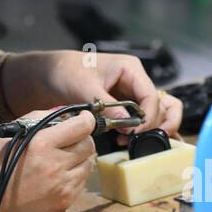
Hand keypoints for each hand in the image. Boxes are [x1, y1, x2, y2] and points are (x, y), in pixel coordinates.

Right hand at [0, 112, 96, 211]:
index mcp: (41, 144)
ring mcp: (62, 186)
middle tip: (71, 138)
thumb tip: (60, 113)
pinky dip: (76, 175)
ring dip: (81, 158)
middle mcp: (56, 164)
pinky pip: (82, 182)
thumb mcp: (8, 135)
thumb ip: (37, 119)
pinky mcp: (64, 202)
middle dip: (83, 138)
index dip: (86, 119)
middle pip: (89, 145)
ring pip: (89, 164)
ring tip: (64, 158)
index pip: (82, 127)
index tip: (83, 118)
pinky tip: (59, 175)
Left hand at [4, 50, 183, 142]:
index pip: (151, 95)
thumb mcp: (85, 88)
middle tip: (137, 140)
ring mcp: (132, 93)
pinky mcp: (125, 105)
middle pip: (160, 105)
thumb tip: (128, 124)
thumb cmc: (67, 72)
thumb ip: (107, 105)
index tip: (135, 134)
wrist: (51, 74)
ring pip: (157, 111)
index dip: (148, 117)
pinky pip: (142, 117)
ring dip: (152, 127)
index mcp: (131, 69)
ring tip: (137, 142)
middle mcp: (136, 80)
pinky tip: (132, 142)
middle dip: (153, 124)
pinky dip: (142, 130)